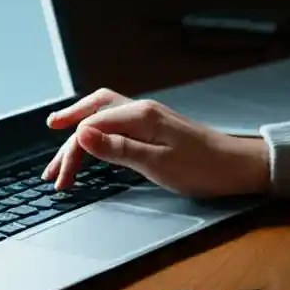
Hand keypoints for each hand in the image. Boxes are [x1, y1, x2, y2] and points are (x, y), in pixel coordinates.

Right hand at [42, 88, 270, 197]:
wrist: (237, 167)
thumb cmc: (202, 168)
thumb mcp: (156, 164)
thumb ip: (117, 148)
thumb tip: (81, 133)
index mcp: (140, 116)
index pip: (90, 127)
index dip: (70, 152)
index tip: (60, 179)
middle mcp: (141, 110)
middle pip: (92, 114)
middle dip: (67, 139)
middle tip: (52, 171)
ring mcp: (148, 117)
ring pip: (102, 115)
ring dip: (79, 133)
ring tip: (62, 158)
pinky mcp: (154, 127)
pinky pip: (115, 122)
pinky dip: (97, 132)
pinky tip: (92, 144)